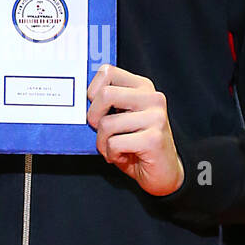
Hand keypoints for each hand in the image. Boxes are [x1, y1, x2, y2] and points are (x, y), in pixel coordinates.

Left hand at [86, 65, 184, 196]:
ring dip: (102, 142)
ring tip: (114, 148)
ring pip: (107, 123)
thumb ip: (107, 103)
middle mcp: (152, 98)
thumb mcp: (121, 117)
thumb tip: (80, 99)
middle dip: (93, 117)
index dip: (92, 92)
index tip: (97, 108)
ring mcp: (156, 117)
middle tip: (100, 130)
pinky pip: (115, 143)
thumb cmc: (137, 145)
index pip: (107, 71)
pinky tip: (124, 156)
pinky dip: (112, 154)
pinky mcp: (154, 138)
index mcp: (142, 87)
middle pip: (105, 94)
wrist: (164, 172)